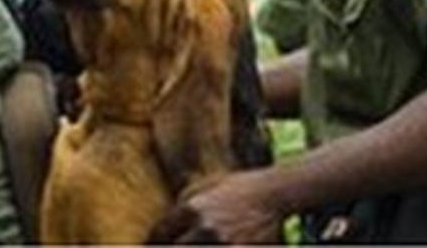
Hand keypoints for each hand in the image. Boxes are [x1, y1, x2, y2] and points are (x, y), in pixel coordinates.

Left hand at [148, 171, 284, 244]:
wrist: (273, 194)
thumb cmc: (237, 188)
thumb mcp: (206, 184)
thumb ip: (183, 201)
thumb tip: (166, 223)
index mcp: (192, 208)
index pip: (160, 233)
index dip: (153, 242)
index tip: (153, 244)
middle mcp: (205, 227)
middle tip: (172, 246)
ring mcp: (223, 243)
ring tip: (200, 242)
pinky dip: (215, 247)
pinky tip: (215, 244)